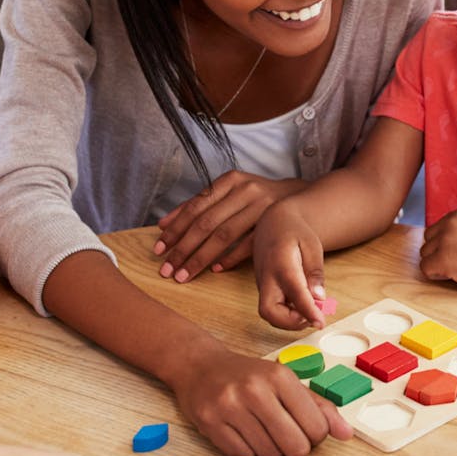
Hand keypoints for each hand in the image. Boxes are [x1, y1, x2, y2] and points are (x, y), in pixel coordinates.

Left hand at [156, 172, 303, 282]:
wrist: (297, 198)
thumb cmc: (254, 198)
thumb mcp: (228, 193)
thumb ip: (197, 206)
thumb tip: (163, 225)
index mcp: (230, 181)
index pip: (195, 207)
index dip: (175, 229)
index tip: (159, 249)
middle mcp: (245, 191)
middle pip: (207, 223)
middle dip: (183, 249)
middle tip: (167, 269)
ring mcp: (262, 208)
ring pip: (224, 235)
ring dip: (201, 258)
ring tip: (184, 275)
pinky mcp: (274, 225)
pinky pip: (248, 245)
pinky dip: (231, 258)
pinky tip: (215, 270)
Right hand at [170, 349, 351, 455]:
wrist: (201, 367)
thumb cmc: (248, 376)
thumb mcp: (286, 381)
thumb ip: (318, 406)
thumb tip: (346, 433)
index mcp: (280, 377)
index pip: (316, 427)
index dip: (315, 436)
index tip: (306, 430)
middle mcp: (255, 390)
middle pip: (295, 446)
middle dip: (295, 448)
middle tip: (286, 436)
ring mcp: (230, 406)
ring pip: (269, 454)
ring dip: (269, 449)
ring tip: (261, 429)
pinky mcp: (210, 422)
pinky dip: (247, 451)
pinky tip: (243, 432)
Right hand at [253, 207, 328, 329]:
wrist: (273, 223)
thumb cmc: (294, 231)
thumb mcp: (312, 245)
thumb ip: (315, 272)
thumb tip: (319, 298)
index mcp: (281, 263)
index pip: (294, 292)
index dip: (308, 310)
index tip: (320, 322)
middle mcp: (267, 277)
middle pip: (268, 311)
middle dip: (290, 323)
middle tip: (313, 316)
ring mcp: (263, 285)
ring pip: (269, 314)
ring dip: (290, 321)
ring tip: (312, 310)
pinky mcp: (265, 290)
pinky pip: (273, 309)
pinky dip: (288, 314)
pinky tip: (303, 305)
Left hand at [418, 208, 456, 294]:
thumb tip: (434, 238)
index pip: (436, 229)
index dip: (445, 244)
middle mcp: (450, 223)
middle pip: (428, 239)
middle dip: (438, 252)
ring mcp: (446, 240)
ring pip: (425, 253)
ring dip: (437, 263)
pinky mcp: (443, 259)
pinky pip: (425, 268)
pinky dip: (435, 274)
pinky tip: (451, 275)